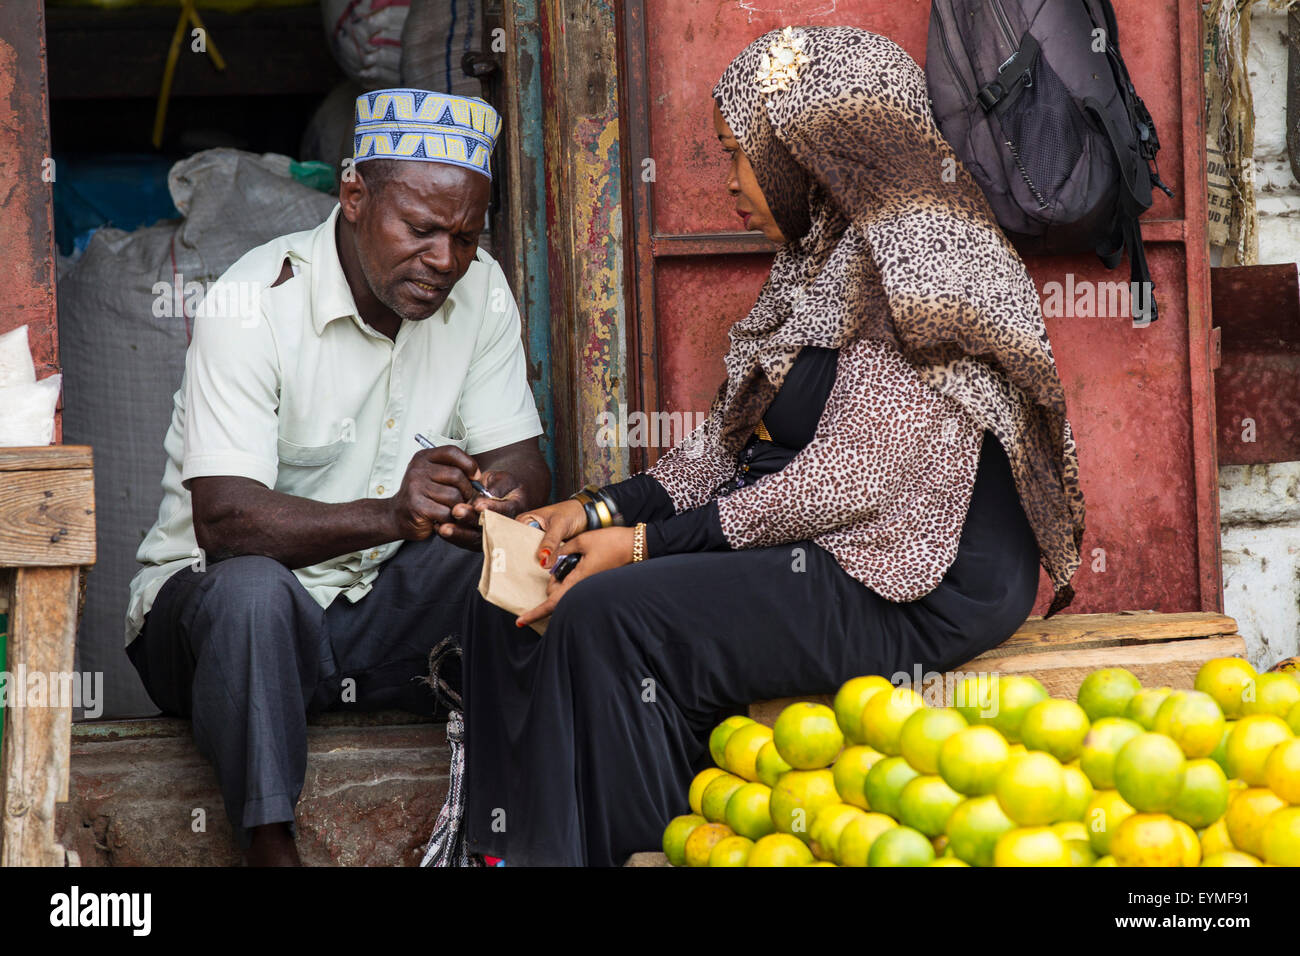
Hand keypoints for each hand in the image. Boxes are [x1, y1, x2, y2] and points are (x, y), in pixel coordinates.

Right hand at [388, 445, 478, 544]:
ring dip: (458, 506)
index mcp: (423, 458)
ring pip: (454, 496)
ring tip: (451, 508)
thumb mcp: (433, 475)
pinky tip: (443, 518)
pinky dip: (450, 518)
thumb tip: (478, 476)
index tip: (475, 476)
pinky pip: (446, 512)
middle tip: (463, 498)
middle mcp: (418, 469)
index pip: (452, 452)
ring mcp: (415, 487)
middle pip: (456, 475)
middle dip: (466, 490)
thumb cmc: (422, 495)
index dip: (468, 464)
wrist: (397, 515)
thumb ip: (453, 469)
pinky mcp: (417, 506)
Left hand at [447, 469, 527, 544]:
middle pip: (487, 528)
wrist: (499, 495)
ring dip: (458, 533)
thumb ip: (496, 487)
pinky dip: (450, 536)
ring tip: (443, 527)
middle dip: (471, 520)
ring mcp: (489, 536)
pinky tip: (438, 527)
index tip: (479, 505)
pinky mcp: (475, 540)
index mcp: (514, 508)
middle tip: (457, 510)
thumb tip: (484, 498)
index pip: (505, 511)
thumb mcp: (503, 480)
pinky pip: (463, 541)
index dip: (493, 509)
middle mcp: (503, 527)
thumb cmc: (502, 485)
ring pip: (473, 539)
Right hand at [515, 499, 588, 567]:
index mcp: (526, 520)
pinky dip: (547, 563)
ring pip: (535, 555)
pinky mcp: (548, 549)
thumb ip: (551, 542)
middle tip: (534, 568)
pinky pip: (545, 559)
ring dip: (539, 562)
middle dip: (530, 559)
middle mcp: (530, 531)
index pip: (517, 538)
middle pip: (524, 549)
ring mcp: (539, 541)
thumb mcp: (559, 525)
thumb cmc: (572, 512)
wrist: (589, 516)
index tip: (521, 562)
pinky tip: (549, 569)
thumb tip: (543, 559)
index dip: (519, 550)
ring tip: (542, 569)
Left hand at [515, 526, 634, 627]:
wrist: (637, 546)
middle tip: (561, 558)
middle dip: (551, 582)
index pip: (551, 602)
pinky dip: (569, 577)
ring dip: (562, 577)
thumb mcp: (582, 540)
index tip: (520, 621)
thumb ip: (562, 551)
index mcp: (578, 579)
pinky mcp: (593, 582)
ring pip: (565, 589)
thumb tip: (549, 561)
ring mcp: (589, 586)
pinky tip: (576, 561)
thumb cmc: (612, 542)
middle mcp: (583, 587)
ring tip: (575, 556)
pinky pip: (574, 585)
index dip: (535, 613)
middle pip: (556, 594)